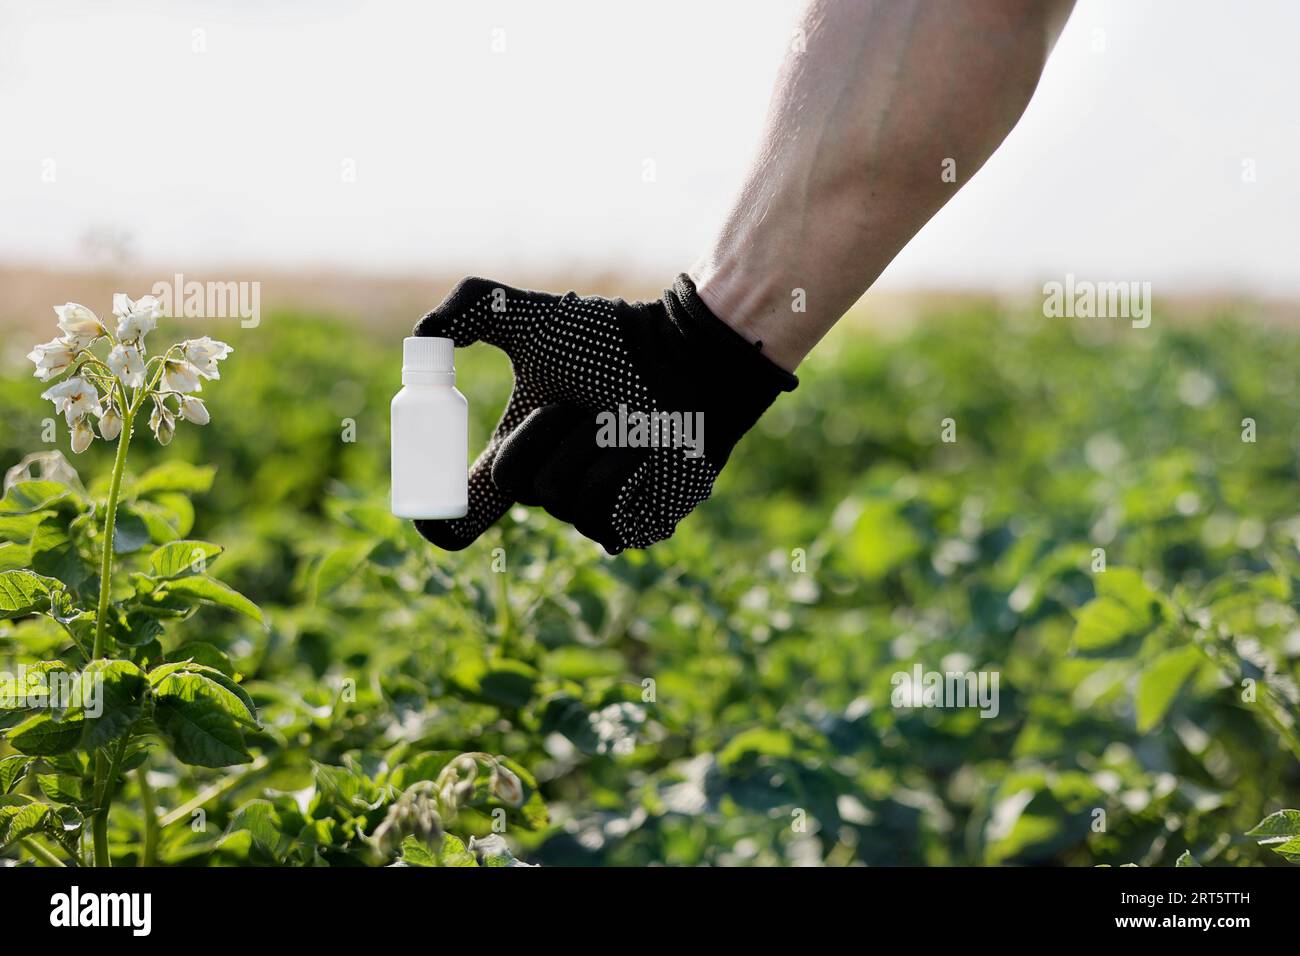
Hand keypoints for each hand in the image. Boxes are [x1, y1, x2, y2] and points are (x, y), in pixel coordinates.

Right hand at [411, 274, 796, 553]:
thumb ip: (470, 310)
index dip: (440, 522)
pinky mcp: (634, 528)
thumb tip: (421, 339)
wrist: (686, 358)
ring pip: (556, 497)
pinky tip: (645, 446)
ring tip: (618, 417)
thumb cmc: (614, 341)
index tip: (430, 515)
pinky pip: (600, 515)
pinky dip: (618, 466)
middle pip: (507, 483)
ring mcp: (591, 514)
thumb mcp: (534, 318)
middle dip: (537, 430)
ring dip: (585, 442)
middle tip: (572, 402)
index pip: (464, 514)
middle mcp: (549, 490)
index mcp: (518, 456)